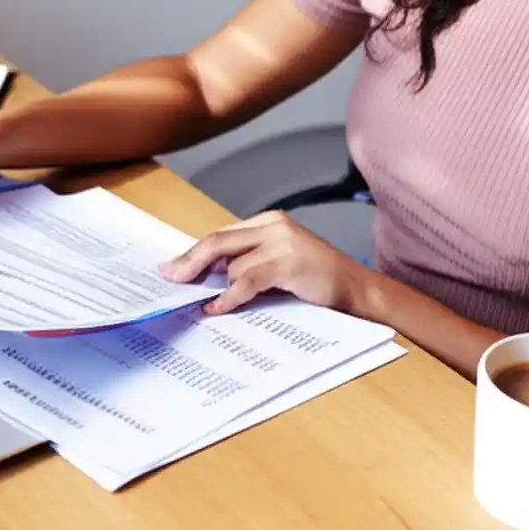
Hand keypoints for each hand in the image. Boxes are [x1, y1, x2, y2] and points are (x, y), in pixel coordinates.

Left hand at [159, 211, 365, 315]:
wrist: (358, 291)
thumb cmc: (318, 282)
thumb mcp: (278, 264)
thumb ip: (248, 263)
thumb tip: (207, 276)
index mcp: (269, 221)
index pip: (221, 234)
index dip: (195, 253)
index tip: (174, 267)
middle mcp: (274, 225)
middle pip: (217, 242)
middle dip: (190, 262)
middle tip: (170, 277)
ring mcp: (282, 241)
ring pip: (232, 265)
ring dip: (220, 289)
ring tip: (208, 306)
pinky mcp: (288, 262)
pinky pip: (246, 280)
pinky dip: (229, 296)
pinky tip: (218, 307)